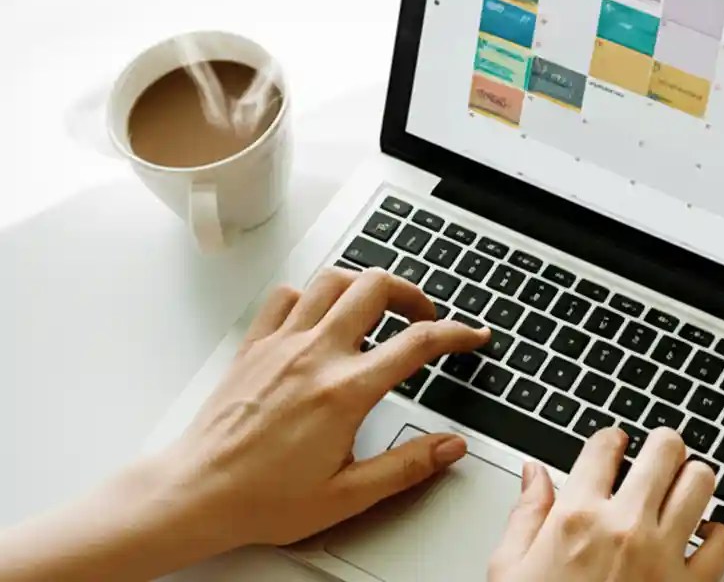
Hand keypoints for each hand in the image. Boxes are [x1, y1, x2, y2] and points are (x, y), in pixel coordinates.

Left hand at [159, 267, 489, 548]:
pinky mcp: (253, 347)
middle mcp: (314, 356)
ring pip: (332, 281)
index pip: (417, 343)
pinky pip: (286, 297)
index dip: (456, 333)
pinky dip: (311, 295)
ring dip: (364, 285)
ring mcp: (281, 345)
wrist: (195, 495)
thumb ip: (407, 466)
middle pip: (376, 288)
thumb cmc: (261, 500)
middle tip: (425, 315)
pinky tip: (320, 316)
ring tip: (379, 306)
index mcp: (344, 392)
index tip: (471, 335)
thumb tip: (450, 446)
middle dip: (413, 293)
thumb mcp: (348, 495)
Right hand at [488, 428, 723, 581]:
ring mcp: (662, 556)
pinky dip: (719, 535)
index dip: (612, 440)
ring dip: (692, 481)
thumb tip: (533, 473)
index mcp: (577, 516)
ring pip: (701, 482)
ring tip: (681, 490)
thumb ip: (526, 513)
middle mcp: (624, 527)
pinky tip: (702, 538)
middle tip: (657, 458)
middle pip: (666, 449)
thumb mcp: (508, 569)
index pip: (607, 444)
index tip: (615, 447)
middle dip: (662, 447)